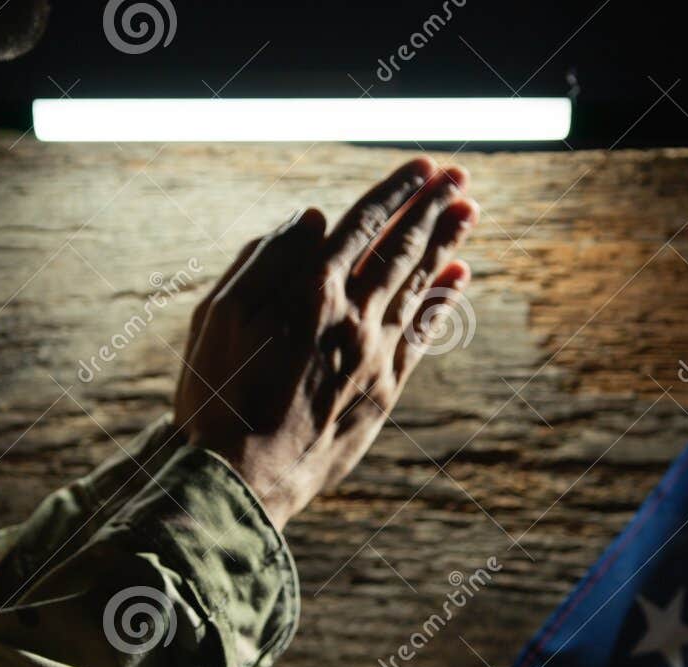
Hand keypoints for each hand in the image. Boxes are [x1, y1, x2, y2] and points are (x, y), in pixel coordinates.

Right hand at [174, 157, 476, 529]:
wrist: (243, 477)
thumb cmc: (218, 395)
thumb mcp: (219, 316)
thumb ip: (263, 260)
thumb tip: (310, 219)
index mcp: (308, 289)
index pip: (363, 224)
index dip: (395, 191)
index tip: (423, 168)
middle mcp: (350, 315)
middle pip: (401, 247)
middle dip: (432, 206)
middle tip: (460, 176)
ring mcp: (373, 354)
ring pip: (418, 286)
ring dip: (446, 244)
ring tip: (469, 212)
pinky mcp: (383, 390)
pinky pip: (422, 335)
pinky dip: (442, 303)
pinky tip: (458, 280)